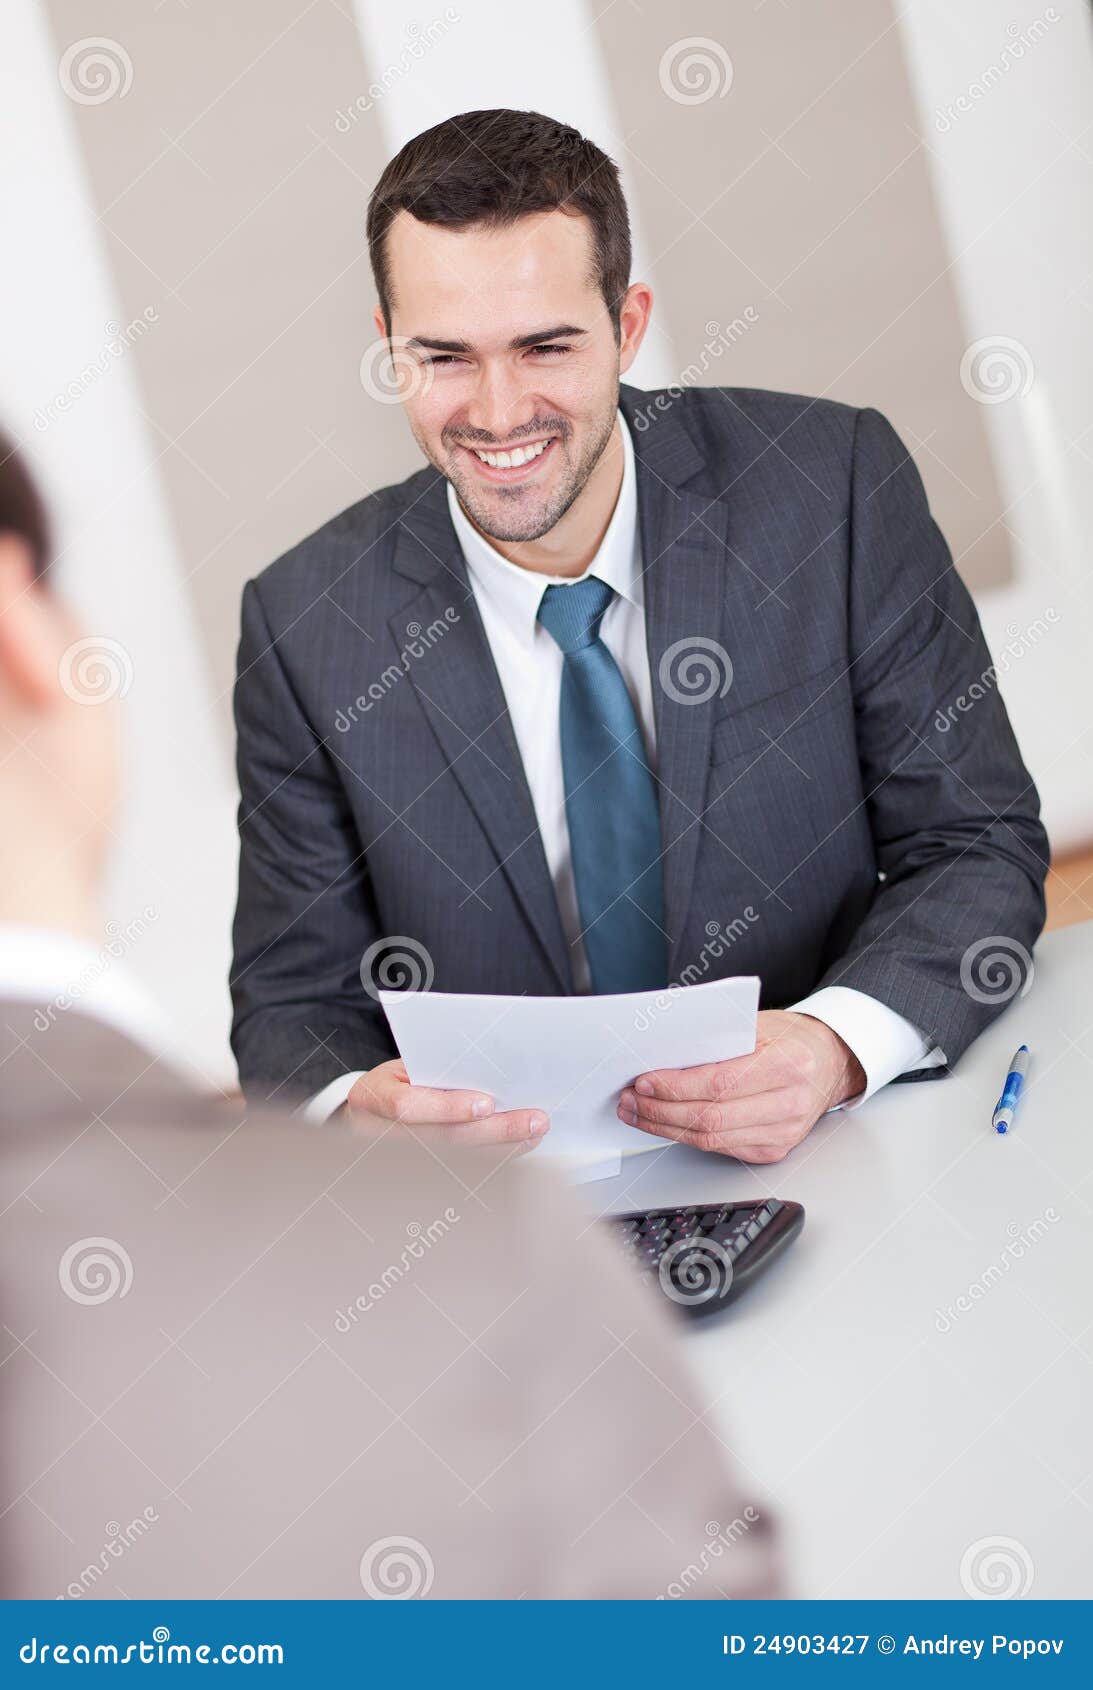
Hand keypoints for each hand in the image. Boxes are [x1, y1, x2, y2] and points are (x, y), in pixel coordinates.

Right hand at [342, 1059, 549, 1151]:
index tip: (487, 1103)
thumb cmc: (392, 1081)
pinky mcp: (417, 1175)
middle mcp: (379, 1135)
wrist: (366, 1114)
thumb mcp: (401, 1066)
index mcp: (371, 1097)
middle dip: (494, 1130)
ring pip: (458, 1160)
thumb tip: (489, 1069)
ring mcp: (397, 1161)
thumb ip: (435, 1069)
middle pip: (442, 1139)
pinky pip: (462, 1170)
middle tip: (534, 1120)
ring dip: (503, 1147)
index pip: (407, 1107)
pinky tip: (521, 1146)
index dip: (447, 1107)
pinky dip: (496, 1158)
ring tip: (535, 1131)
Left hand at [616, 1010, 865, 1162]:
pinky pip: (722, 1148)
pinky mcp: (775, 1150)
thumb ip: (715, 1039)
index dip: (675, 1087)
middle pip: (710, 1117)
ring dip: (666, 1128)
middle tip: (630, 1101)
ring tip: (638, 1114)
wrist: (830, 1061)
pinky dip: (689, 1136)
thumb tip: (661, 1056)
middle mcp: (789, 1103)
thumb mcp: (756, 1024)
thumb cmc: (790, 1038)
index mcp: (787, 1064)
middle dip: (660, 1112)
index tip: (642, 1082)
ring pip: (712, 1140)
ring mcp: (784, 1132)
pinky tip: (668, 1124)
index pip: (719, 1083)